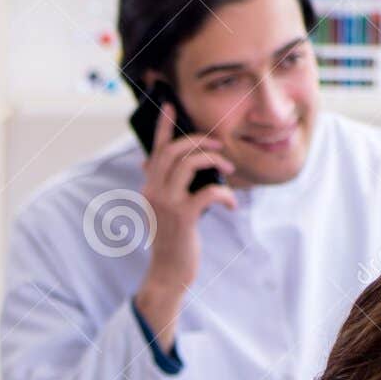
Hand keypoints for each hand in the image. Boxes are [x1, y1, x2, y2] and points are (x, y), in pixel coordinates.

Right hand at [135, 102, 236, 348]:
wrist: (168, 274)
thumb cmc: (174, 242)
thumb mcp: (170, 212)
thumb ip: (175, 190)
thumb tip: (193, 170)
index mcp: (150, 187)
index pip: (156, 150)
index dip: (164, 126)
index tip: (171, 105)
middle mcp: (154, 191)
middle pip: (173, 151)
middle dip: (199, 142)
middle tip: (220, 146)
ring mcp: (167, 203)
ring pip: (188, 164)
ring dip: (213, 162)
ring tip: (230, 170)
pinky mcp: (183, 217)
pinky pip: (207, 192)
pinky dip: (223, 194)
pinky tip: (230, 204)